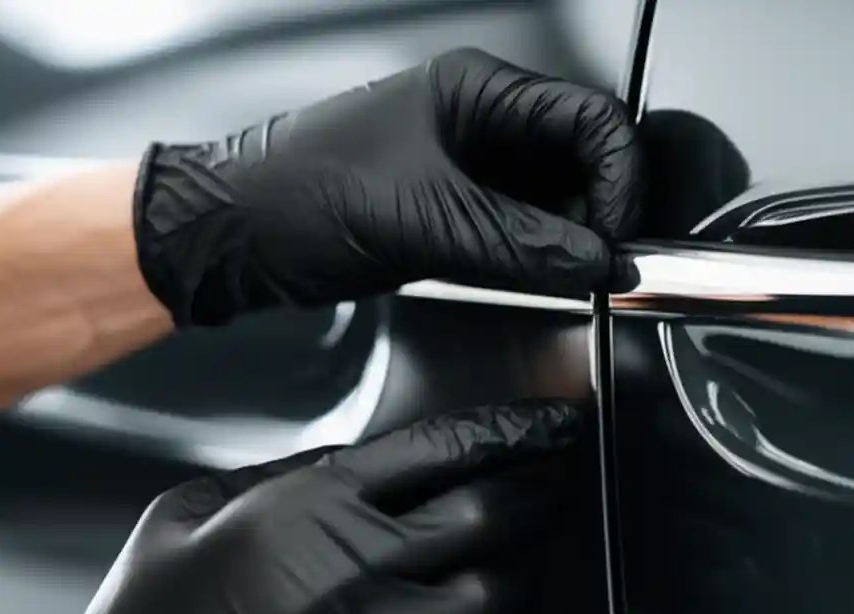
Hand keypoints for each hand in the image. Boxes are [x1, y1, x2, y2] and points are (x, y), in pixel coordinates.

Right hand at [47, 400, 583, 613]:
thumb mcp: (195, 514)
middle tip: (551, 496)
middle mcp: (354, 569)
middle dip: (540, 499)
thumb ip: (289, 479)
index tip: (554, 425)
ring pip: (502, 598)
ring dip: (516, 585)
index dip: (517, 429)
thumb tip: (367, 460)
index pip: (447, 447)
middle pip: (495, 515)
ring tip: (503, 579)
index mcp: (311, 508)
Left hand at [135, 47, 641, 325]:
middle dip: (600, 214)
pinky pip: (524, 232)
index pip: (589, 120)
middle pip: (581, 161)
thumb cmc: (299, 194)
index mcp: (478, 92)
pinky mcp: (459, 213)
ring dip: (572, 241)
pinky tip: (540, 283)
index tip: (618, 234)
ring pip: (557, 202)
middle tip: (603, 265)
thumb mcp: (424, 220)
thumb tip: (597, 261)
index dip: (618, 177)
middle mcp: (483, 125)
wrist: (235, 237)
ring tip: (571, 280)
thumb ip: (521, 244)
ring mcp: (472, 170)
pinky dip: (542, 260)